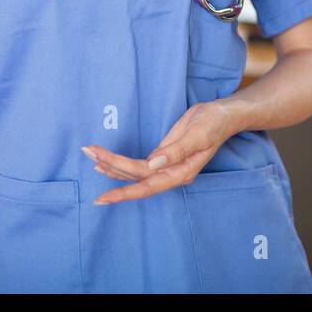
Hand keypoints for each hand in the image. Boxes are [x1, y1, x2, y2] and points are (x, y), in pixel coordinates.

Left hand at [82, 99, 241, 204]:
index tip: (103, 196)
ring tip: (91, 158)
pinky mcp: (162, 156)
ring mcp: (166, 166)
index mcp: (180, 173)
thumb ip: (176, 151)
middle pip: (136, 178)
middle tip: (88, 154)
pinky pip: (138, 165)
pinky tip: (106, 162)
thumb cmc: (214, 124)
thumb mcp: (198, 135)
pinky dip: (120, 163)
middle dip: (111, 168)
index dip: (123, 191)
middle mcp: (170, 174)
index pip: (146, 184)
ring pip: (134, 173)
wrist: (222, 115)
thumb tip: (153, 163)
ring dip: (112, 166)